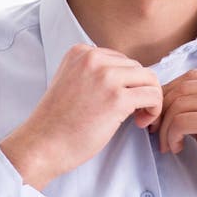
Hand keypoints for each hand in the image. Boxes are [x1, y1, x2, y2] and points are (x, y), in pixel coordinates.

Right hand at [0, 44, 161, 189]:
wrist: (42, 145)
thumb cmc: (57, 122)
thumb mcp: (70, 81)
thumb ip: (93, 73)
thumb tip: (126, 77)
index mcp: (81, 52)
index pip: (120, 59)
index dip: (126, 82)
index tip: (122, 100)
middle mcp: (94, 59)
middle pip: (137, 67)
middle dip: (139, 89)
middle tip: (134, 113)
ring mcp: (106, 77)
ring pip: (149, 78)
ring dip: (151, 98)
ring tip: (139, 117)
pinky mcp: (117, 98)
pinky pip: (153, 95)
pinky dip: (154, 109)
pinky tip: (141, 122)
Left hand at [151, 69, 196, 196]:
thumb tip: (164, 98)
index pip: (193, 76)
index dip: (170, 93)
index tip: (160, 113)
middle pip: (184, 86)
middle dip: (163, 108)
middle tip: (154, 127)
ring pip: (179, 103)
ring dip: (165, 125)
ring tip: (167, 142)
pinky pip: (181, 121)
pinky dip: (171, 135)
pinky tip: (176, 147)